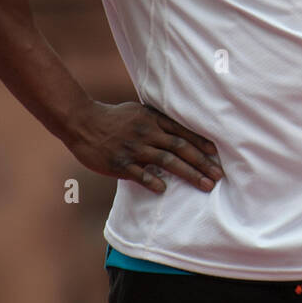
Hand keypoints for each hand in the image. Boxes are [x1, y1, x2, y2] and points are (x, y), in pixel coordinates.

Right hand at [65, 100, 224, 194]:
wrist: (82, 122)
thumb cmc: (114, 118)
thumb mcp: (139, 112)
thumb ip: (159, 121)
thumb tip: (181, 131)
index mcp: (153, 120)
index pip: (183, 132)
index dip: (202, 144)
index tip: (218, 156)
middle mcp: (147, 133)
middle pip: (181, 148)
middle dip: (202, 163)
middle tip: (219, 176)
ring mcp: (134, 149)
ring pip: (167, 162)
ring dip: (189, 174)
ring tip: (206, 185)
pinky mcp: (119, 163)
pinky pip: (140, 174)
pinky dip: (153, 181)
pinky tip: (165, 190)